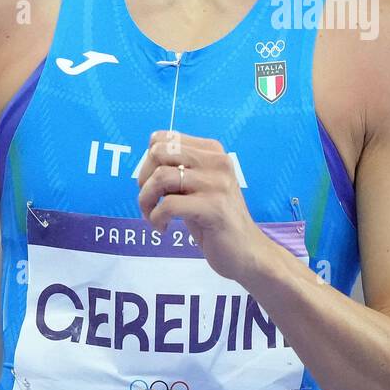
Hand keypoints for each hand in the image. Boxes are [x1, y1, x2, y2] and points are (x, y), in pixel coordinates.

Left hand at [137, 130, 270, 282]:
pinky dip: (156, 218)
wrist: (246, 251)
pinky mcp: (214, 208)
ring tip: (154, 217)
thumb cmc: (215, 220)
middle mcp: (217, 161)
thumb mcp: (198, 187)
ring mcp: (217, 184)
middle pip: (159, 153)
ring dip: (146, 201)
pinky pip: (168, 204)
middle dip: (143, 180)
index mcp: (213, 151)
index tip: (152, 185)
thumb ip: (179, 170)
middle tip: (150, 202)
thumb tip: (145, 164)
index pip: (163, 138)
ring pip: (161, 178)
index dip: (147, 162)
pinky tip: (163, 227)